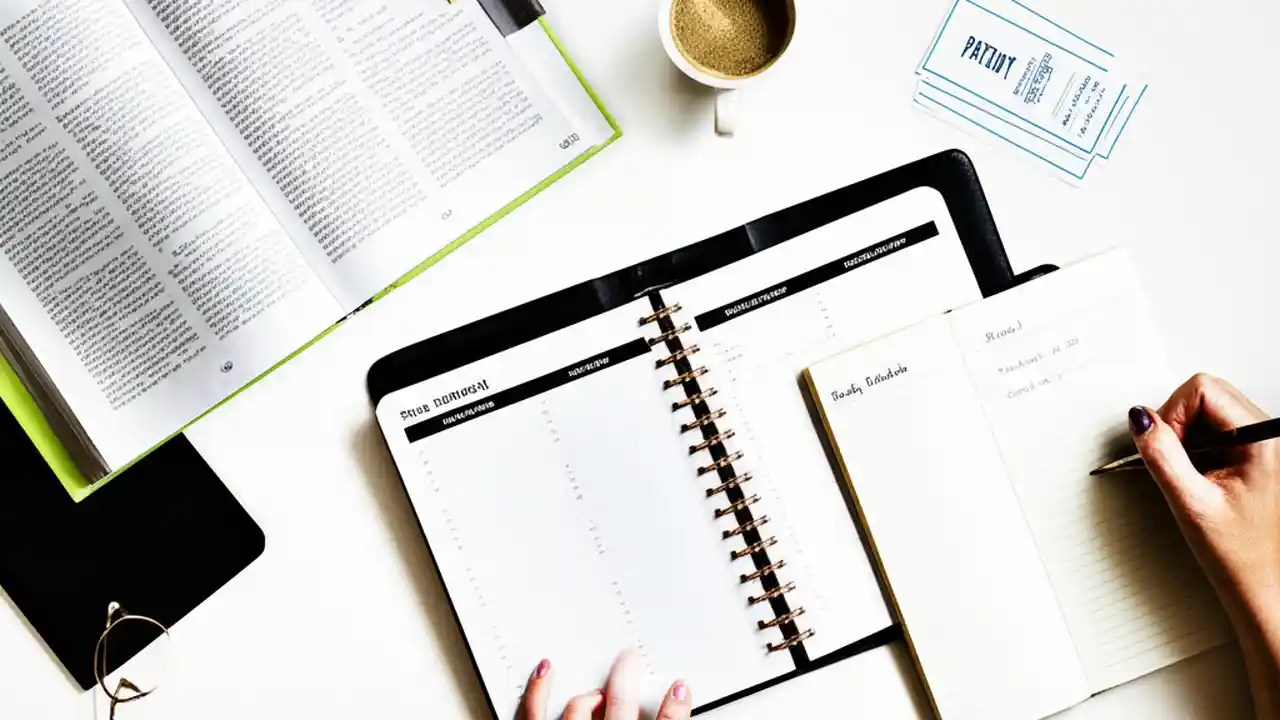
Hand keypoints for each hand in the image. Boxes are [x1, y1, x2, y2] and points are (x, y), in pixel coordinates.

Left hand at [516, 649, 690, 719]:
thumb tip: (672, 709)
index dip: (675, 707)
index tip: (679, 687)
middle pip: (620, 705)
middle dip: (626, 679)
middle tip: (629, 659)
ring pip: (578, 710)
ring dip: (588, 697)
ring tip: (595, 690)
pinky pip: (533, 714)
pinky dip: (537, 690)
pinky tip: (544, 670)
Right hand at [1130, 374, 1279, 718]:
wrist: (1264, 587)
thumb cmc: (1241, 555)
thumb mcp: (1191, 502)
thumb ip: (1161, 455)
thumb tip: (1140, 419)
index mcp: (1264, 441)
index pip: (1203, 389)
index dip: (1172, 412)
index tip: (1165, 445)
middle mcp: (1271, 436)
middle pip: (1207, 393)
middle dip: (1178, 421)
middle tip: (1176, 461)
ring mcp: (1266, 443)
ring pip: (1210, 408)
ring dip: (1187, 434)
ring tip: (1192, 473)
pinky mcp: (1257, 453)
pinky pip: (1217, 427)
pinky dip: (1198, 445)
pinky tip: (1201, 474)